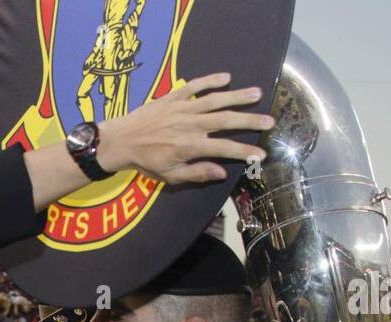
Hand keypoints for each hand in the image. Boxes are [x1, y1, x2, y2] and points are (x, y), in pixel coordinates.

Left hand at [98, 73, 272, 185]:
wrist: (120, 141)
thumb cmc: (145, 162)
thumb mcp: (170, 175)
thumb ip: (197, 173)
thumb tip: (222, 172)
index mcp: (190, 146)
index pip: (224, 149)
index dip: (244, 152)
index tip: (261, 154)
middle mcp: (190, 125)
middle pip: (226, 121)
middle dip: (250, 120)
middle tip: (269, 120)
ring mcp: (182, 108)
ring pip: (215, 99)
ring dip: (237, 96)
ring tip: (257, 93)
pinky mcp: (172, 96)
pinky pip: (195, 86)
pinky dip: (210, 80)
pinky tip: (226, 77)